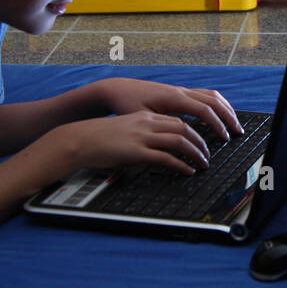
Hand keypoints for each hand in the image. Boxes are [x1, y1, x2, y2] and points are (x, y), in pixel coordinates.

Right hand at [43, 112, 215, 176]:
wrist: (78, 140)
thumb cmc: (99, 137)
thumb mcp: (126, 129)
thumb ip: (144, 133)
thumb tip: (158, 146)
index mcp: (144, 116)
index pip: (178, 120)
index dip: (194, 131)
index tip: (202, 140)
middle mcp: (146, 123)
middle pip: (184, 128)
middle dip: (201, 141)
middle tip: (208, 153)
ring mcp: (142, 137)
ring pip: (179, 141)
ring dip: (195, 153)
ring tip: (202, 163)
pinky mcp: (136, 152)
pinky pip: (166, 158)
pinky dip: (180, 165)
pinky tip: (187, 171)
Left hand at [94, 77, 241, 140]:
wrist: (118, 90)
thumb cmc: (127, 106)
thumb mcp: (142, 119)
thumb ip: (163, 126)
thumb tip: (183, 136)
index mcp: (173, 98)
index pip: (204, 110)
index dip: (217, 124)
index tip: (224, 138)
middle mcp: (180, 91)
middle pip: (214, 101)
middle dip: (228, 117)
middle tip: (238, 133)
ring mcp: (181, 90)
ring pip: (212, 95)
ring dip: (225, 109)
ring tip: (234, 124)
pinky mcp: (179, 92)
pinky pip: (205, 95)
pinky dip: (217, 104)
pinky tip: (219, 115)